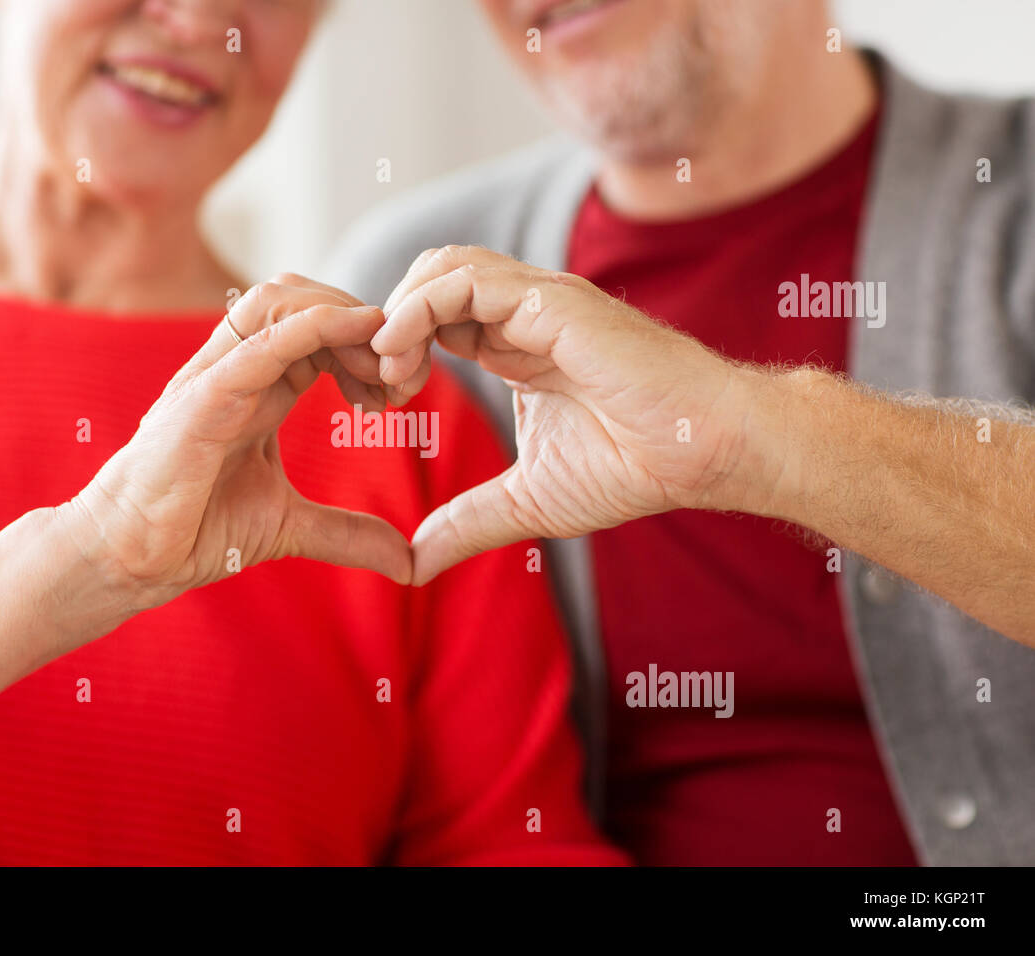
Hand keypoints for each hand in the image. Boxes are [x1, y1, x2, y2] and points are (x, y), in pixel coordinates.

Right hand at [60, 274, 413, 611]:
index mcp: (259, 386)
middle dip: (362, 321)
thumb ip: (347, 534)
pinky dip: (314, 326)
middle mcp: (238, 368)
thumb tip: (406, 562)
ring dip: (343, 315)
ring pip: (279, 299)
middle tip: (401, 375)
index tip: (400, 390)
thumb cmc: (193, 530)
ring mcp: (216, 375)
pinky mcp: (202, 398)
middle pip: (304, 296)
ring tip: (380, 364)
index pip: (318, 327)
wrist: (130, 557)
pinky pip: (260, 342)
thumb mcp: (290, 527)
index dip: (367, 343)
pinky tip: (356, 332)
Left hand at [373, 246, 769, 584]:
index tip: (381, 401)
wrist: (703, 451)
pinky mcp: (552, 302)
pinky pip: (466, 281)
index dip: (396, 349)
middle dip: (388, 324)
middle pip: (429, 279)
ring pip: (442, 267)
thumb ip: (468, 522)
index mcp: (513, 345)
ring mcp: (537, 301)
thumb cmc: (634, 466)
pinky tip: (404, 354)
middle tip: (378, 385)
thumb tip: (414, 564)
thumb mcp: (527, 501)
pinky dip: (419, 308)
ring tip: (389, 369)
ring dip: (399, 312)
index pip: (433, 317)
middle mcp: (520, 313)